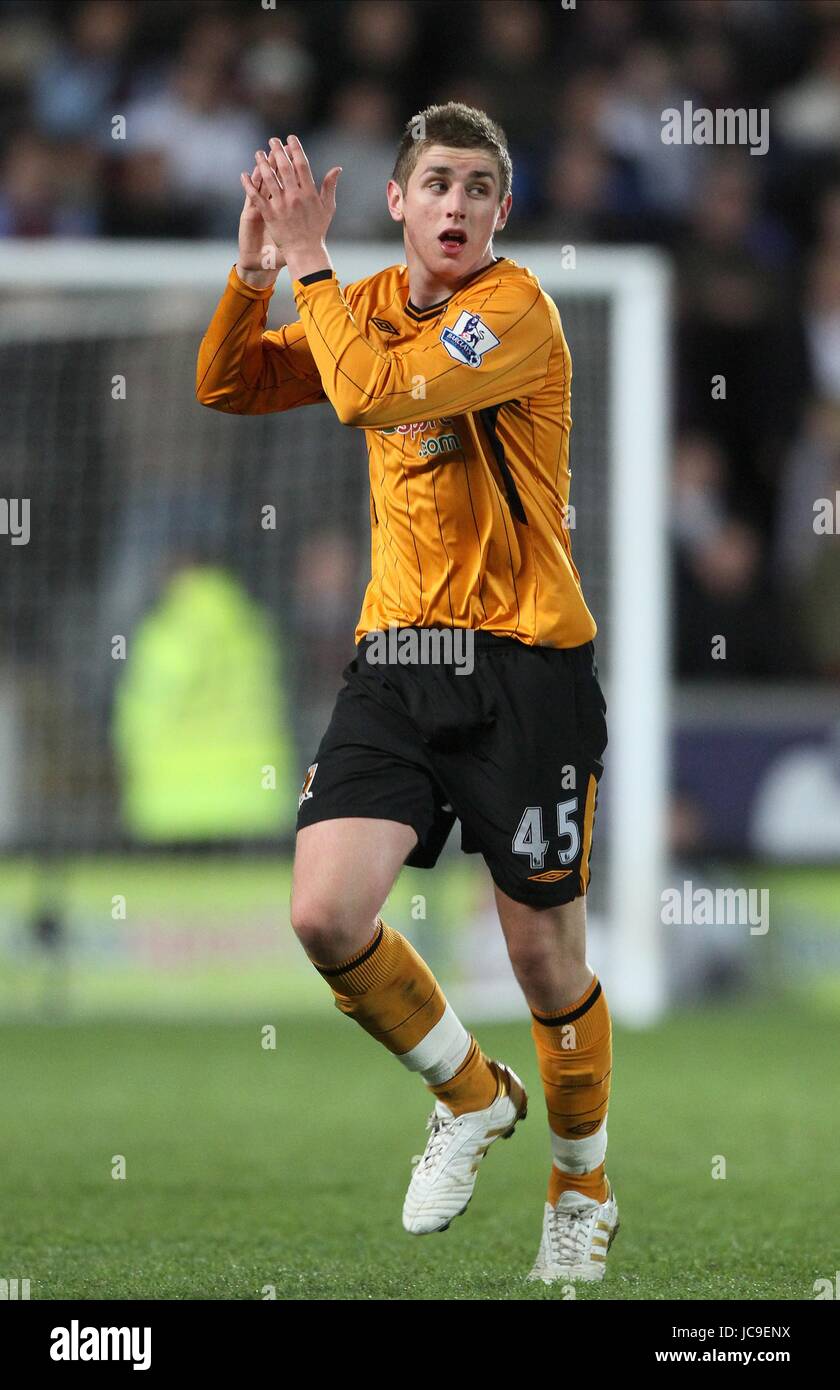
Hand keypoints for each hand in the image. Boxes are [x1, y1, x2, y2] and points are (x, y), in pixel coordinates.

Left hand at [240, 135, 340, 279]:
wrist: (305, 251)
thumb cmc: (317, 230)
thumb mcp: (328, 207)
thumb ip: (330, 186)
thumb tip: (337, 168)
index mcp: (309, 193)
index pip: (301, 165)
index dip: (295, 149)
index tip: (290, 138)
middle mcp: (295, 197)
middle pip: (284, 168)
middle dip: (278, 151)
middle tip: (272, 140)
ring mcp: (281, 206)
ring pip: (269, 179)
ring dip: (263, 164)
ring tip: (259, 153)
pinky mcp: (270, 215)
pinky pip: (257, 197)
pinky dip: (249, 185)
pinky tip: (244, 175)